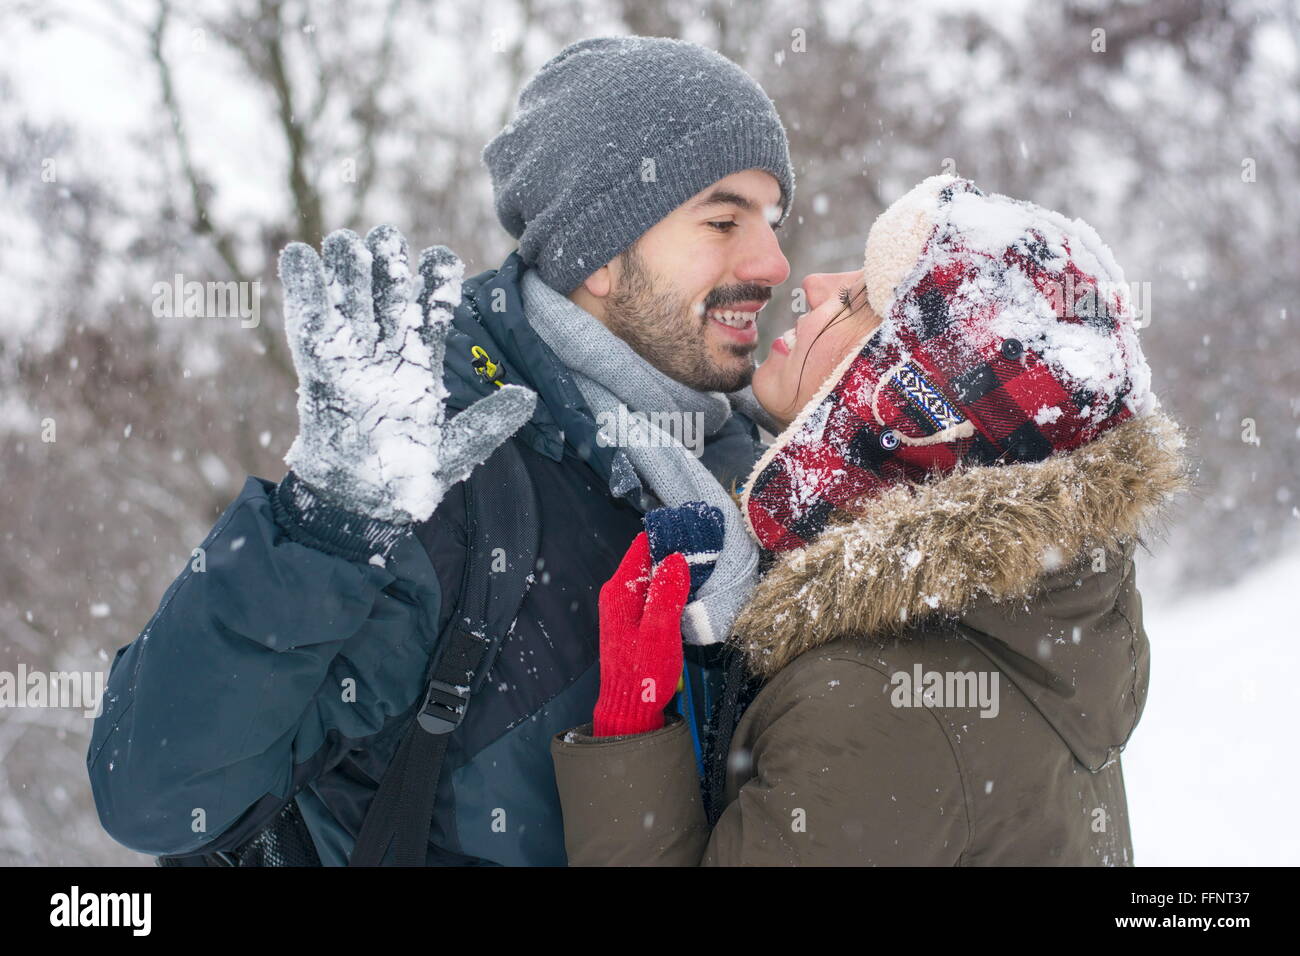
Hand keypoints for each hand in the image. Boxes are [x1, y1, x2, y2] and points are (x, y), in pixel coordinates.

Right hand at [278, 225, 535, 524]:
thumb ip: (489, 424)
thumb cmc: (410, 480)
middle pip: (388, 295)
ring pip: (350, 301)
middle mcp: (387, 355)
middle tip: (386, 236)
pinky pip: (309, 323)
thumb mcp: (458, 453)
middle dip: (387, 263)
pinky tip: (300, 255)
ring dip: (347, 269)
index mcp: (422, 367)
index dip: (434, 284)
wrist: (363, 505)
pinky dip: (303, 289)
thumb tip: (529, 398)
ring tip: (346, 239)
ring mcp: (351, 358)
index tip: (440, 256)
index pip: (431, 314)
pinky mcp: (318, 369)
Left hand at [593, 532, 690, 736]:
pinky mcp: (634, 620)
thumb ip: (667, 593)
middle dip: (674, 553)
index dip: (667, 537)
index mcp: (620, 590)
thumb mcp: (661, 631)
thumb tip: (676, 558)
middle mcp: (619, 594)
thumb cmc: (644, 673)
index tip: (694, 532)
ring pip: (653, 577)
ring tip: (705, 566)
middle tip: (707, 549)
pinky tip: (690, 592)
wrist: (630, 708)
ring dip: (675, 573)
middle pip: (648, 559)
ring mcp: (625, 607)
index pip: (642, 546)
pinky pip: (654, 594)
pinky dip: (671, 589)